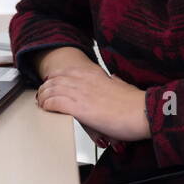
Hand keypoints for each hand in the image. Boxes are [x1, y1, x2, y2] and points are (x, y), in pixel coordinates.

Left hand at [36, 66, 151, 143]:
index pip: (68, 71)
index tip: (52, 84)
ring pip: (51, 89)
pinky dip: (46, 105)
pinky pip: (53, 102)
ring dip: (43, 97)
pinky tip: (46, 109)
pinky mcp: (79, 107)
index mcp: (95, 75)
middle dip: (46, 88)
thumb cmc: (136, 105)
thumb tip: (114, 80)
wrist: (143, 112)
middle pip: (56, 79)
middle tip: (42, 96)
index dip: (56, 78)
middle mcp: (86, 80)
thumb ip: (114, 82)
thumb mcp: (122, 86)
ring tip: (41, 103)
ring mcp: (81, 92)